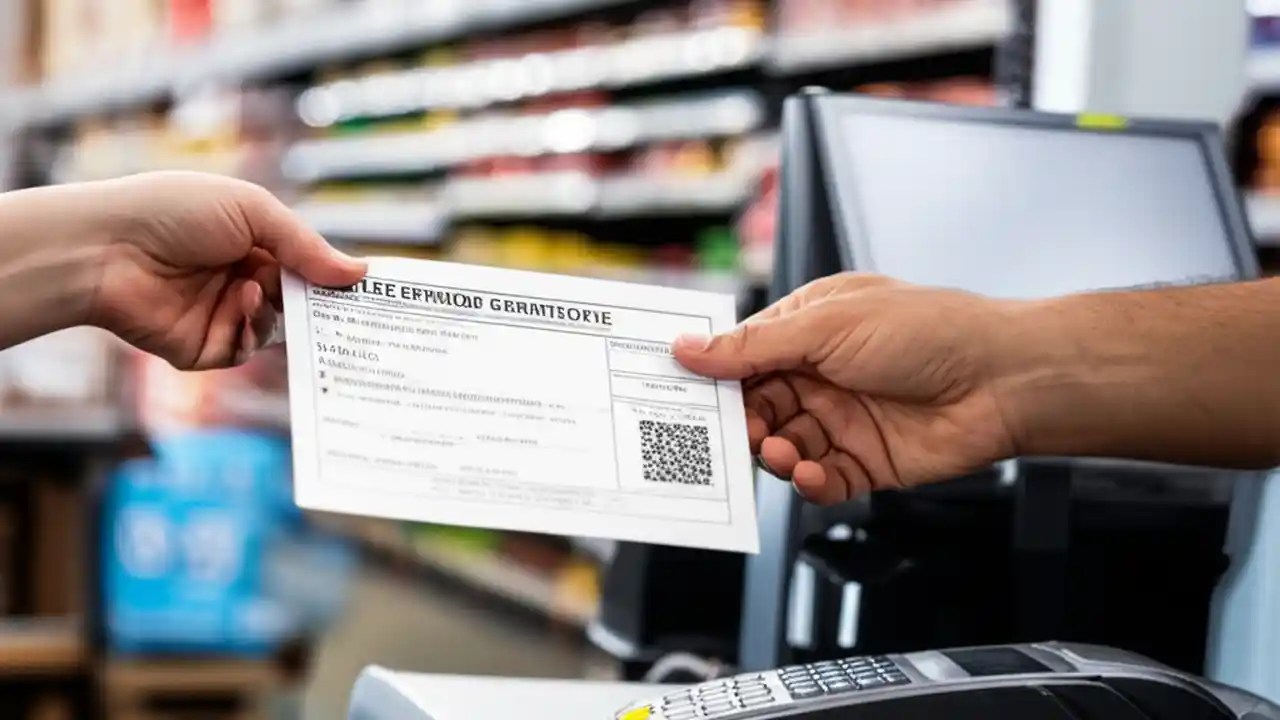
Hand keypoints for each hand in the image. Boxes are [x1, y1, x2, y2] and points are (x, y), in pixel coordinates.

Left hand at [88, 172, 365, 368]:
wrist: (104, 247)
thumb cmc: (173, 212)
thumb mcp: (252, 211)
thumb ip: (306, 246)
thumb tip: (360, 273)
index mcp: (249, 244)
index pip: (303, 268)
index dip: (330, 278)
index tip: (362, 288)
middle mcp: (236, 281)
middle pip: (294, 304)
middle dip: (313, 304)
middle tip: (339, 308)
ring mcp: (217, 315)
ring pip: (272, 330)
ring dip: (271, 311)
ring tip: (253, 287)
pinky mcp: (198, 347)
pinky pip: (241, 352)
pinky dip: (247, 333)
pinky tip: (237, 304)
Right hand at [674, 273, 1023, 504]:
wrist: (1004, 380)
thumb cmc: (928, 330)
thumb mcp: (828, 327)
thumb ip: (755, 347)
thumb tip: (688, 348)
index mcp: (810, 328)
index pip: (744, 355)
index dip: (714, 374)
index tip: (681, 392)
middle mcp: (822, 374)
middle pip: (756, 406)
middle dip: (740, 421)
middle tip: (735, 431)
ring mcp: (842, 420)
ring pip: (782, 446)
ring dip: (773, 452)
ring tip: (779, 451)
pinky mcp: (864, 463)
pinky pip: (819, 479)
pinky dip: (807, 481)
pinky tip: (810, 474)